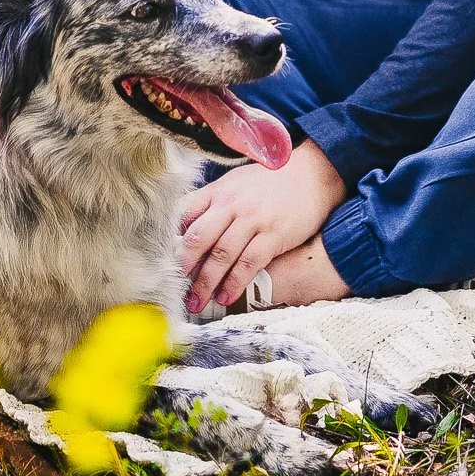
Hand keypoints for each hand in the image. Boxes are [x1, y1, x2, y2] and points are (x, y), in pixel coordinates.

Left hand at [177, 141, 345, 311]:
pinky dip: (235, 283)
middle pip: (198, 239)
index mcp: (218, 191)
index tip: (163, 261)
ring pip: (221, 256)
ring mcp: (252, 219)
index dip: (171, 240)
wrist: (311, 174)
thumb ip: (213, 203)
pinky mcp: (273, 235)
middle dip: (184, 268)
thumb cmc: (271, 180)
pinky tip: (226, 297)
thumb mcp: (236, 182)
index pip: (184, 215)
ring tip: (198, 301)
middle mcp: (231, 204)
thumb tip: (186, 228)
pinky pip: (249, 263)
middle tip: (175, 289)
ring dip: (206, 283)